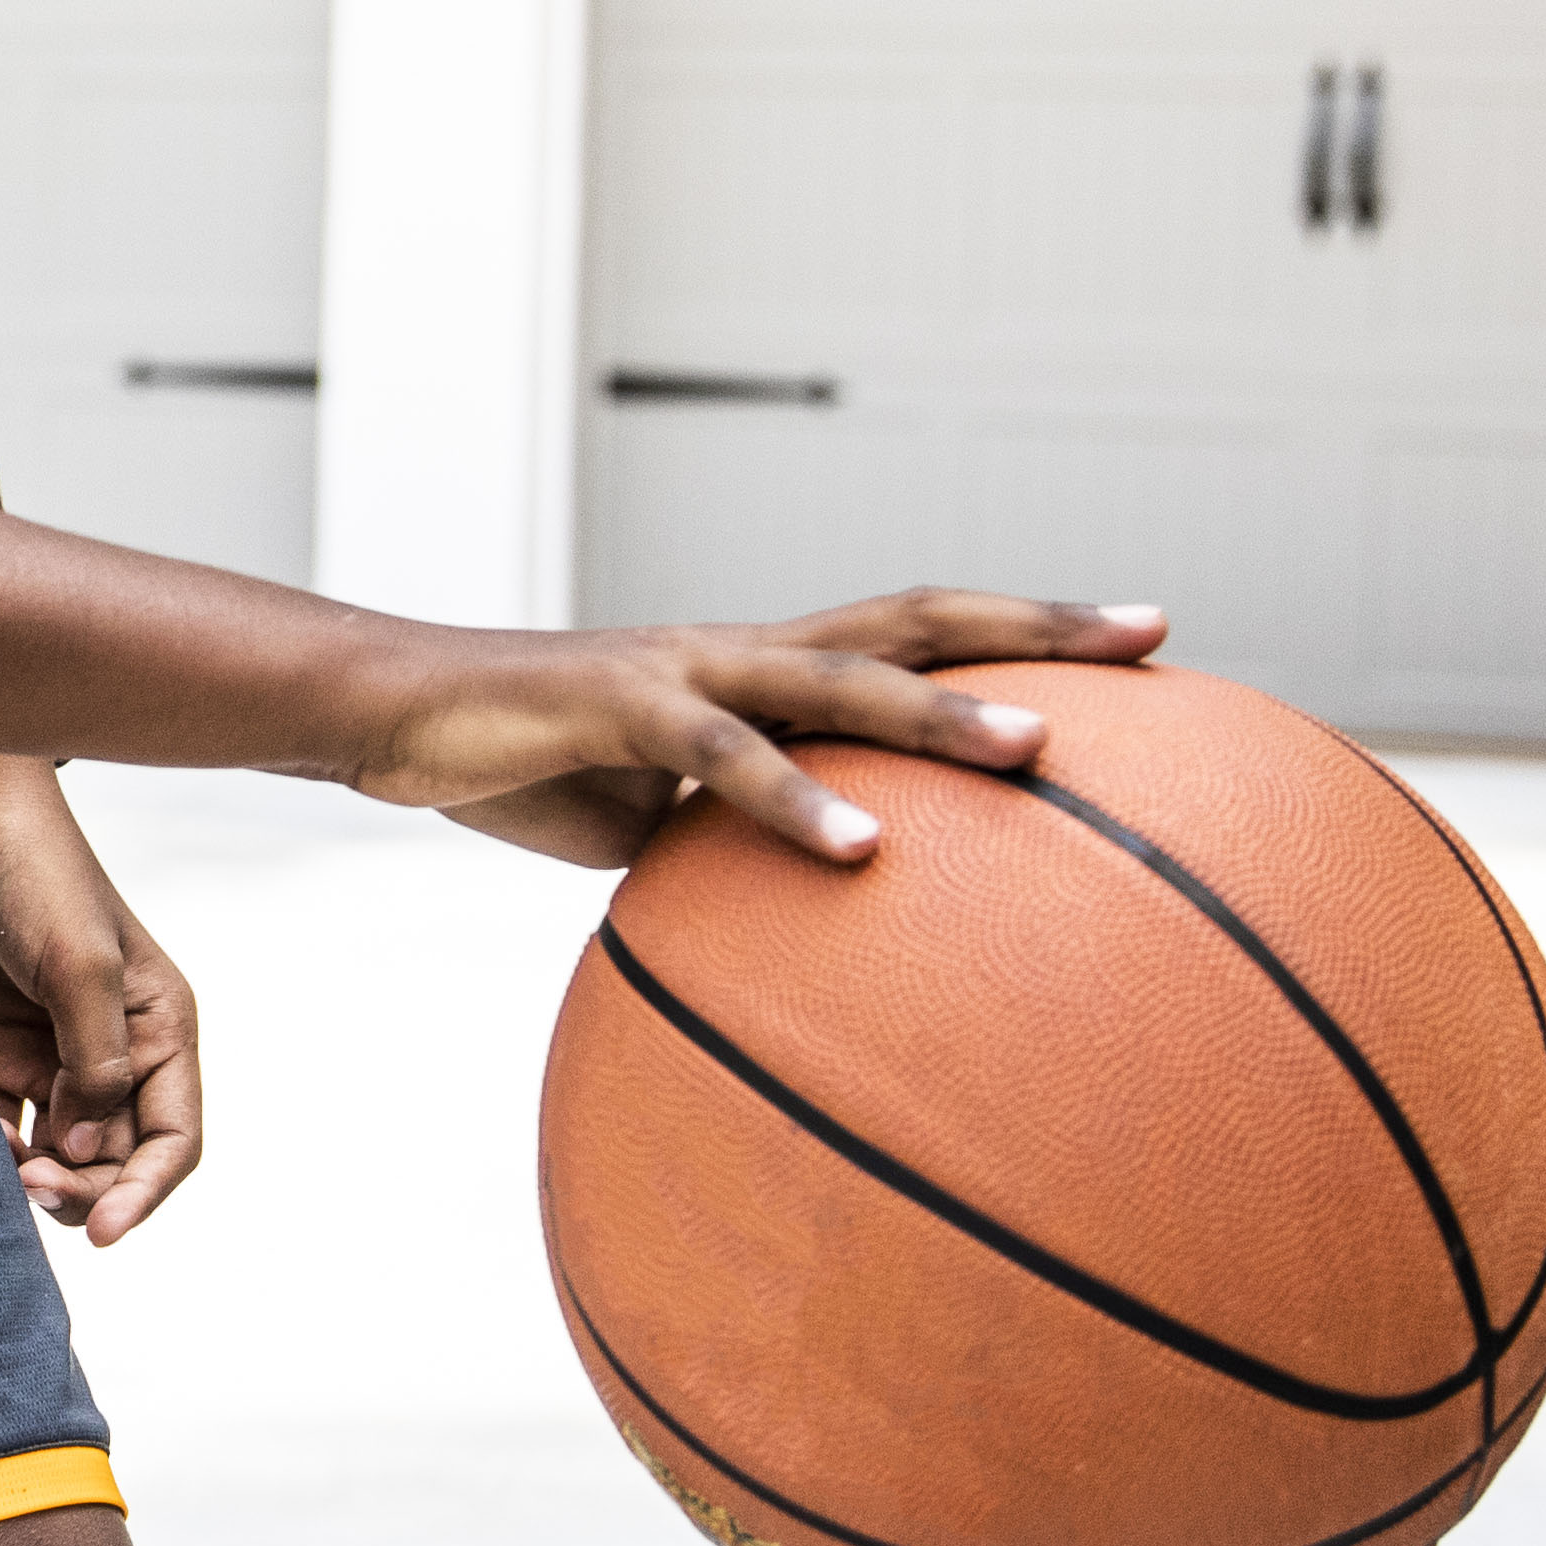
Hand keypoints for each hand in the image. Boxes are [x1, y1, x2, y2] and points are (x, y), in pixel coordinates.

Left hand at [0, 754, 204, 1245]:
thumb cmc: (31, 868)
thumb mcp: (78, 964)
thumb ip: (93, 1063)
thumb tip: (88, 1146)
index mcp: (157, 1028)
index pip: (172, 1138)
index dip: (144, 1192)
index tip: (104, 1231)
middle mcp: (108, 1051)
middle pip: (113, 1159)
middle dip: (82, 1188)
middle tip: (34, 1185)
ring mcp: (44, 1052)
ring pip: (54, 1154)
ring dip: (33, 1178)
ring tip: (3, 1166)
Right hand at [343, 590, 1165, 868]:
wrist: (392, 712)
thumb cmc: (523, 764)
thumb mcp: (654, 820)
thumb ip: (737, 849)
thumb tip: (817, 927)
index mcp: (762, 667)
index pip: (917, 632)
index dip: (1027, 632)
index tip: (1141, 643)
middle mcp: (744, 647)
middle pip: (918, 618)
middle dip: (1040, 626)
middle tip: (1153, 637)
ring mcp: (687, 665)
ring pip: (841, 673)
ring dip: (943, 714)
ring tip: (1040, 751)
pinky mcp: (621, 704)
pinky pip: (723, 755)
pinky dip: (797, 799)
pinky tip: (863, 850)